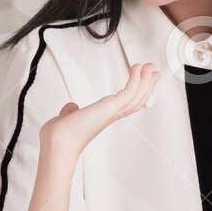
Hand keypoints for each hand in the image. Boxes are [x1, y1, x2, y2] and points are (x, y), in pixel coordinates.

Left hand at [40, 63, 157, 160]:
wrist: (57, 143)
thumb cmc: (59, 136)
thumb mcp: (67, 118)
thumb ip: (71, 112)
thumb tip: (71, 107)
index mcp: (102, 118)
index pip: (125, 105)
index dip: (135, 93)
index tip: (141, 82)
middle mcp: (110, 116)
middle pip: (136, 101)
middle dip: (146, 86)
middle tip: (153, 72)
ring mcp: (112, 113)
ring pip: (137, 97)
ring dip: (145, 81)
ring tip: (150, 67)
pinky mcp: (110, 108)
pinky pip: (129, 93)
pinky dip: (135, 80)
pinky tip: (137, 69)